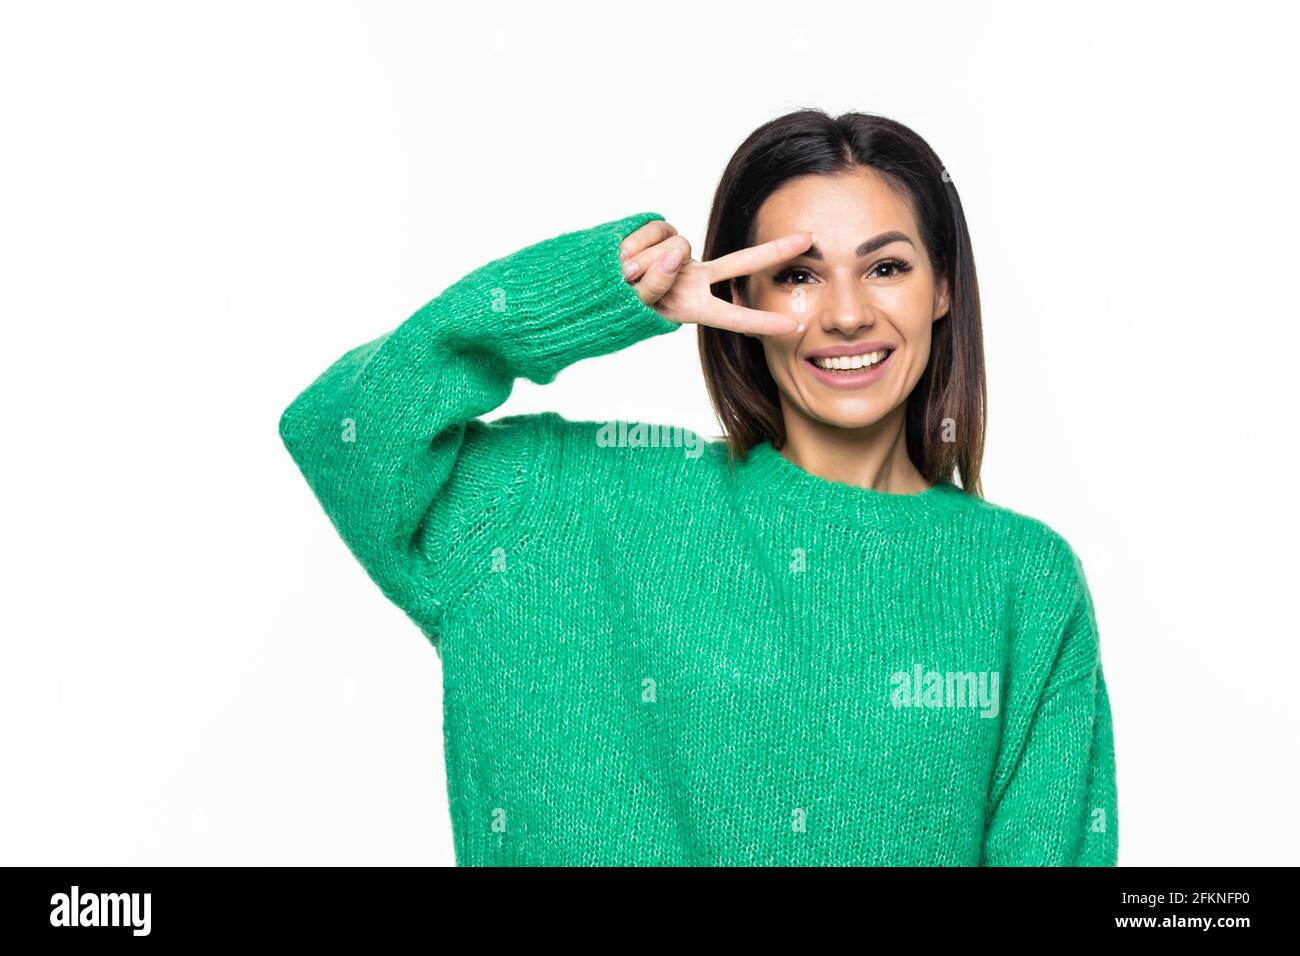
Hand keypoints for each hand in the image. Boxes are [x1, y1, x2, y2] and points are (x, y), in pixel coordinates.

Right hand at [618, 219, 810, 334]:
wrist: (587, 285)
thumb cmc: (611, 306)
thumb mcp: (635, 306)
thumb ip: (656, 283)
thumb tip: (676, 250)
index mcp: (692, 306)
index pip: (732, 316)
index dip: (762, 320)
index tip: (794, 326)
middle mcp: (693, 279)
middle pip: (739, 263)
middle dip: (773, 251)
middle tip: (809, 239)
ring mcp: (679, 255)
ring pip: (673, 248)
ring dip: (641, 261)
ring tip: (623, 274)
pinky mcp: (663, 233)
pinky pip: (655, 231)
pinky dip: (633, 244)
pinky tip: (621, 255)